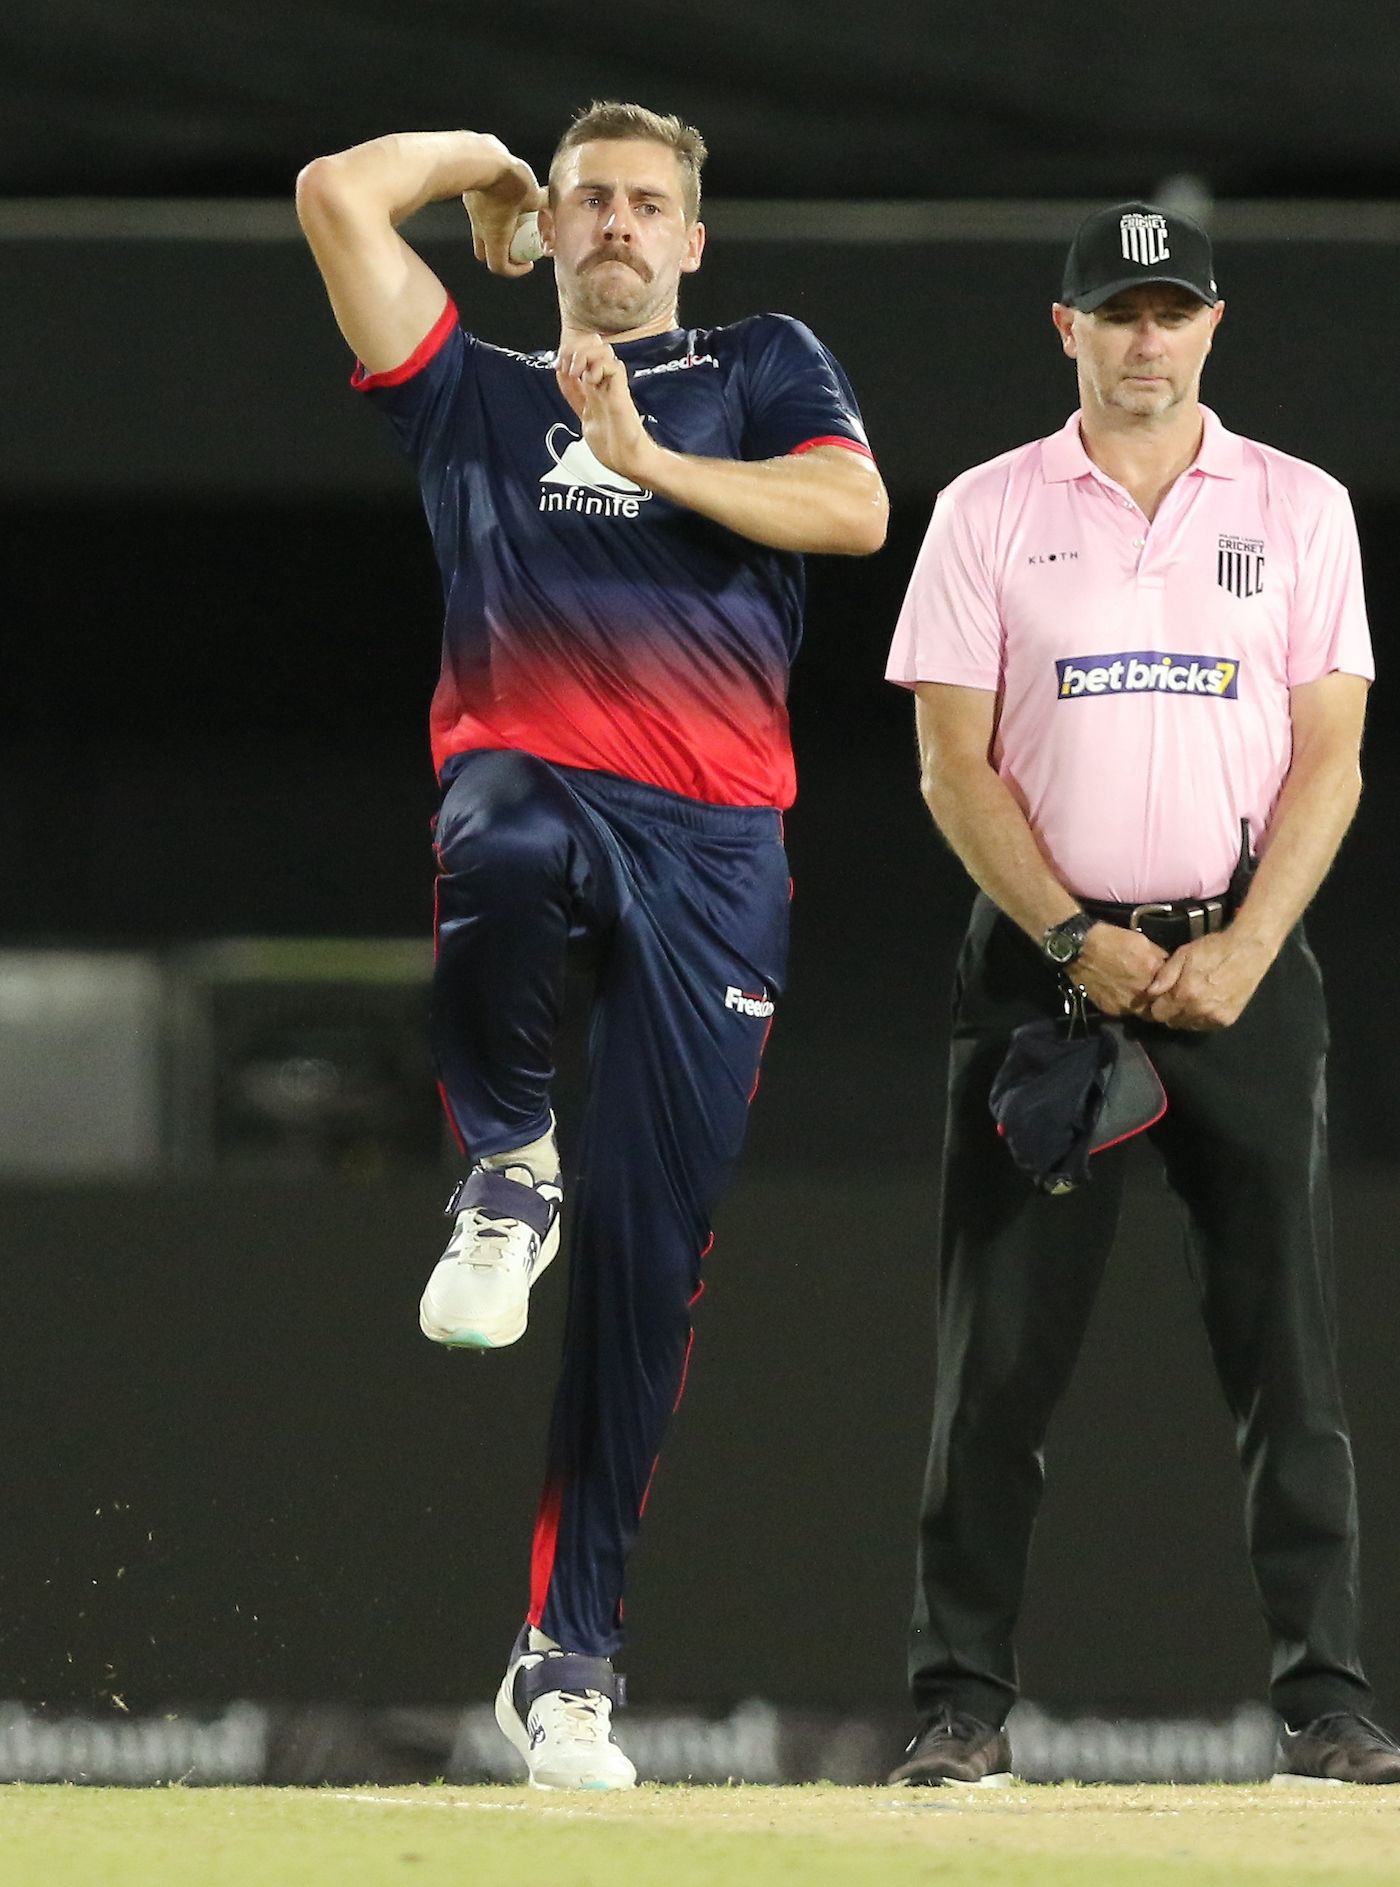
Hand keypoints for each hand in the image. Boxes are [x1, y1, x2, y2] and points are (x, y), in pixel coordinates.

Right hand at [462, 159, 545, 276]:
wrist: (482, 158)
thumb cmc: (506, 182)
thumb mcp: (533, 197)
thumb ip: (542, 205)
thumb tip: (550, 204)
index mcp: (496, 237)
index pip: (499, 267)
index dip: (514, 270)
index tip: (526, 263)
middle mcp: (480, 228)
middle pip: (486, 253)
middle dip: (503, 254)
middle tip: (517, 246)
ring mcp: (473, 212)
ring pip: (482, 230)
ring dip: (498, 230)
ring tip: (514, 217)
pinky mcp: (471, 196)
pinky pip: (481, 210)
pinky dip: (493, 210)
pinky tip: (505, 195)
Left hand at [555, 329, 660, 486]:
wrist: (629, 461)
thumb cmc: (613, 447)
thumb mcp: (584, 418)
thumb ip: (575, 397)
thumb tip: (561, 375)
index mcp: (595, 387)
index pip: (582, 356)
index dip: (567, 354)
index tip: (558, 365)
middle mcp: (604, 382)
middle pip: (592, 345)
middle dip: (574, 350)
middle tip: (567, 366)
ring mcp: (613, 385)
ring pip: (602, 350)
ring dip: (584, 356)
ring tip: (578, 372)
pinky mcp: (621, 391)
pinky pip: (612, 365)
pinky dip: (597, 367)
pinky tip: (591, 381)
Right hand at [1071, 922, 1168, 1017]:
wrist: (1079, 949)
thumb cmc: (1110, 939)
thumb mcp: (1141, 940)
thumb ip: (1158, 956)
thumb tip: (1167, 965)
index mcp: (1153, 971)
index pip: (1174, 985)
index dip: (1172, 984)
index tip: (1170, 983)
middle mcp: (1142, 991)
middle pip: (1160, 1002)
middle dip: (1159, 998)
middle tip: (1155, 991)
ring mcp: (1126, 1004)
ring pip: (1143, 1011)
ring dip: (1144, 1004)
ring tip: (1137, 993)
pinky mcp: (1112, 1010)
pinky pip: (1125, 1011)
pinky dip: (1126, 1003)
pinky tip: (1121, 993)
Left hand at [1143, 930, 1273, 1029]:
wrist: (1249, 951)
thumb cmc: (1213, 949)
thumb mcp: (1184, 954)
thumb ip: (1165, 975)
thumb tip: (1150, 993)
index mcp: (1185, 993)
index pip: (1158, 1013)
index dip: (1156, 1004)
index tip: (1161, 996)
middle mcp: (1199, 1010)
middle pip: (1172, 1022)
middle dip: (1170, 1011)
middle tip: (1177, 996)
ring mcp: (1214, 1017)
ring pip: (1188, 1025)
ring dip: (1185, 1016)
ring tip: (1192, 998)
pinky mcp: (1227, 1020)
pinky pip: (1204, 1026)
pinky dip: (1201, 1017)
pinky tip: (1206, 1002)